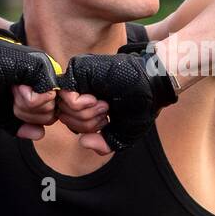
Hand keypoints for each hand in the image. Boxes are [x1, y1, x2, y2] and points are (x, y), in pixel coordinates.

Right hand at [0, 25, 63, 137]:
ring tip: (14, 88)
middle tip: (13, 94)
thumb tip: (40, 134)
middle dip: (26, 113)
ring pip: (48, 109)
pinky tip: (17, 85)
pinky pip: (44, 98)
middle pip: (50, 117)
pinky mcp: (46, 69)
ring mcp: (49, 74)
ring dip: (24, 104)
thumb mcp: (3, 112)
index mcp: (41, 92)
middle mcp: (48, 82)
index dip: (28, 118)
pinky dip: (26, 98)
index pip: (48, 119)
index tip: (13, 102)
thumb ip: (21, 125)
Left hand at [62, 40, 178, 151]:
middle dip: (86, 124)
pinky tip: (96, 99)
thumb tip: (82, 142)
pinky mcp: (77, 70)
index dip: (87, 130)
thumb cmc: (140, 107)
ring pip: (63, 108)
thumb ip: (102, 145)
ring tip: (105, 105)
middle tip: (106, 113)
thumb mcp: (120, 135)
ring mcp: (78, 80)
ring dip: (86, 114)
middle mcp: (80, 91)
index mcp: (87, 104)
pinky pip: (65, 96)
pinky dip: (81, 105)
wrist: (151, 85)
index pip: (70, 124)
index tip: (106, 122)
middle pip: (64, 118)